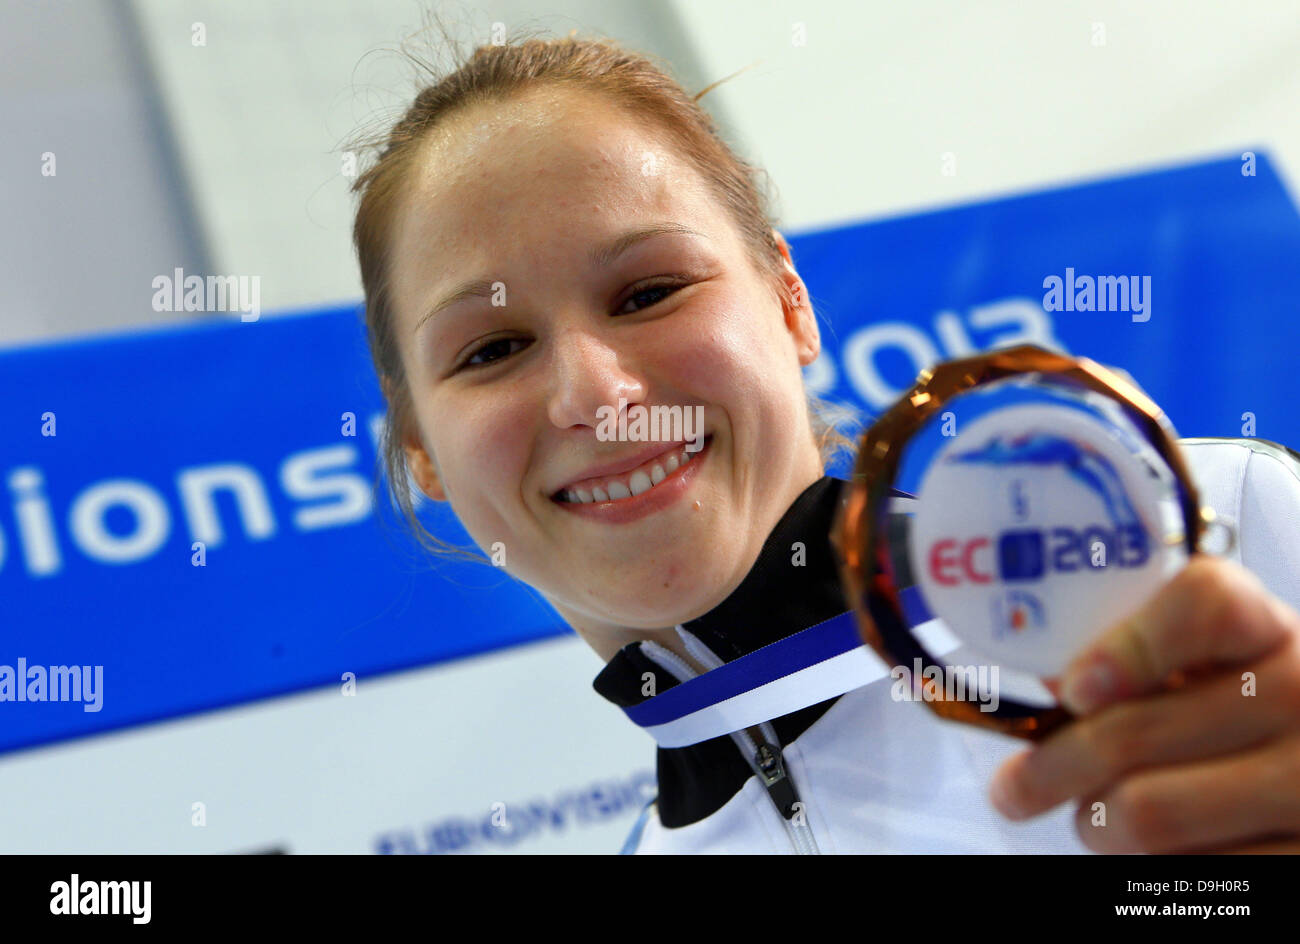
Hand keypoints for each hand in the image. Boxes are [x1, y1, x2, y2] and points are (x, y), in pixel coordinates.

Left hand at [988, 554, 1299, 852]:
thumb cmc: (1239, 717)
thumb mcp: (1205, 671)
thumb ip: (1134, 664)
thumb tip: (1051, 686)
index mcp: (1267, 630)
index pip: (1207, 605)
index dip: (1129, 647)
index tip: (1074, 690)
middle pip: (1133, 732)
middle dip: (1052, 769)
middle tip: (1013, 789)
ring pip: (1146, 813)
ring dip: (1096, 825)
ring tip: (1095, 818)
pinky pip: (1186, 870)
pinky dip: (1147, 865)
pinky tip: (1152, 851)